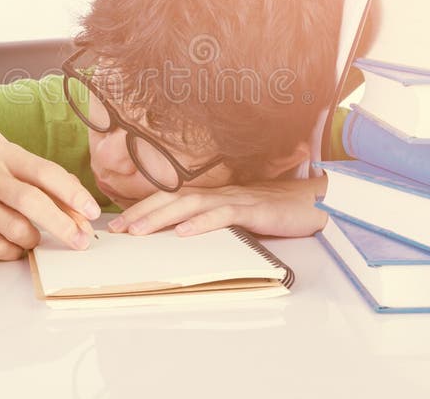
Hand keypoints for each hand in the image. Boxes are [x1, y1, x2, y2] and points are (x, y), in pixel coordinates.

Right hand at [0, 138, 101, 259]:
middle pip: (30, 200)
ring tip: (33, 239)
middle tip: (80, 240)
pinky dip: (14, 251)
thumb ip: (52, 192)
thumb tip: (82, 217)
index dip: (72, 193)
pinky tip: (14, 246)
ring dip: (34, 239)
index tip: (92, 212)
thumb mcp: (19, 178)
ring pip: (16, 227)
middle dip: (62, 223)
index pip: (44, 171)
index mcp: (2, 153)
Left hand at [106, 175, 327, 238]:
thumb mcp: (236, 218)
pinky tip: (184, 233)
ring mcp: (235, 199)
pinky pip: (224, 215)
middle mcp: (218, 194)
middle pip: (172, 199)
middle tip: (117, 230)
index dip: (143, 209)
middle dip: (142, 213)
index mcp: (211, 196)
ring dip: (162, 217)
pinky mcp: (254, 210)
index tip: (118, 225)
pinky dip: (202, 223)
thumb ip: (211, 222)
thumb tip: (180, 236)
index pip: (170, 199)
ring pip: (191, 205)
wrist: (312, 203)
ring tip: (140, 231)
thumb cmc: (273, 212)